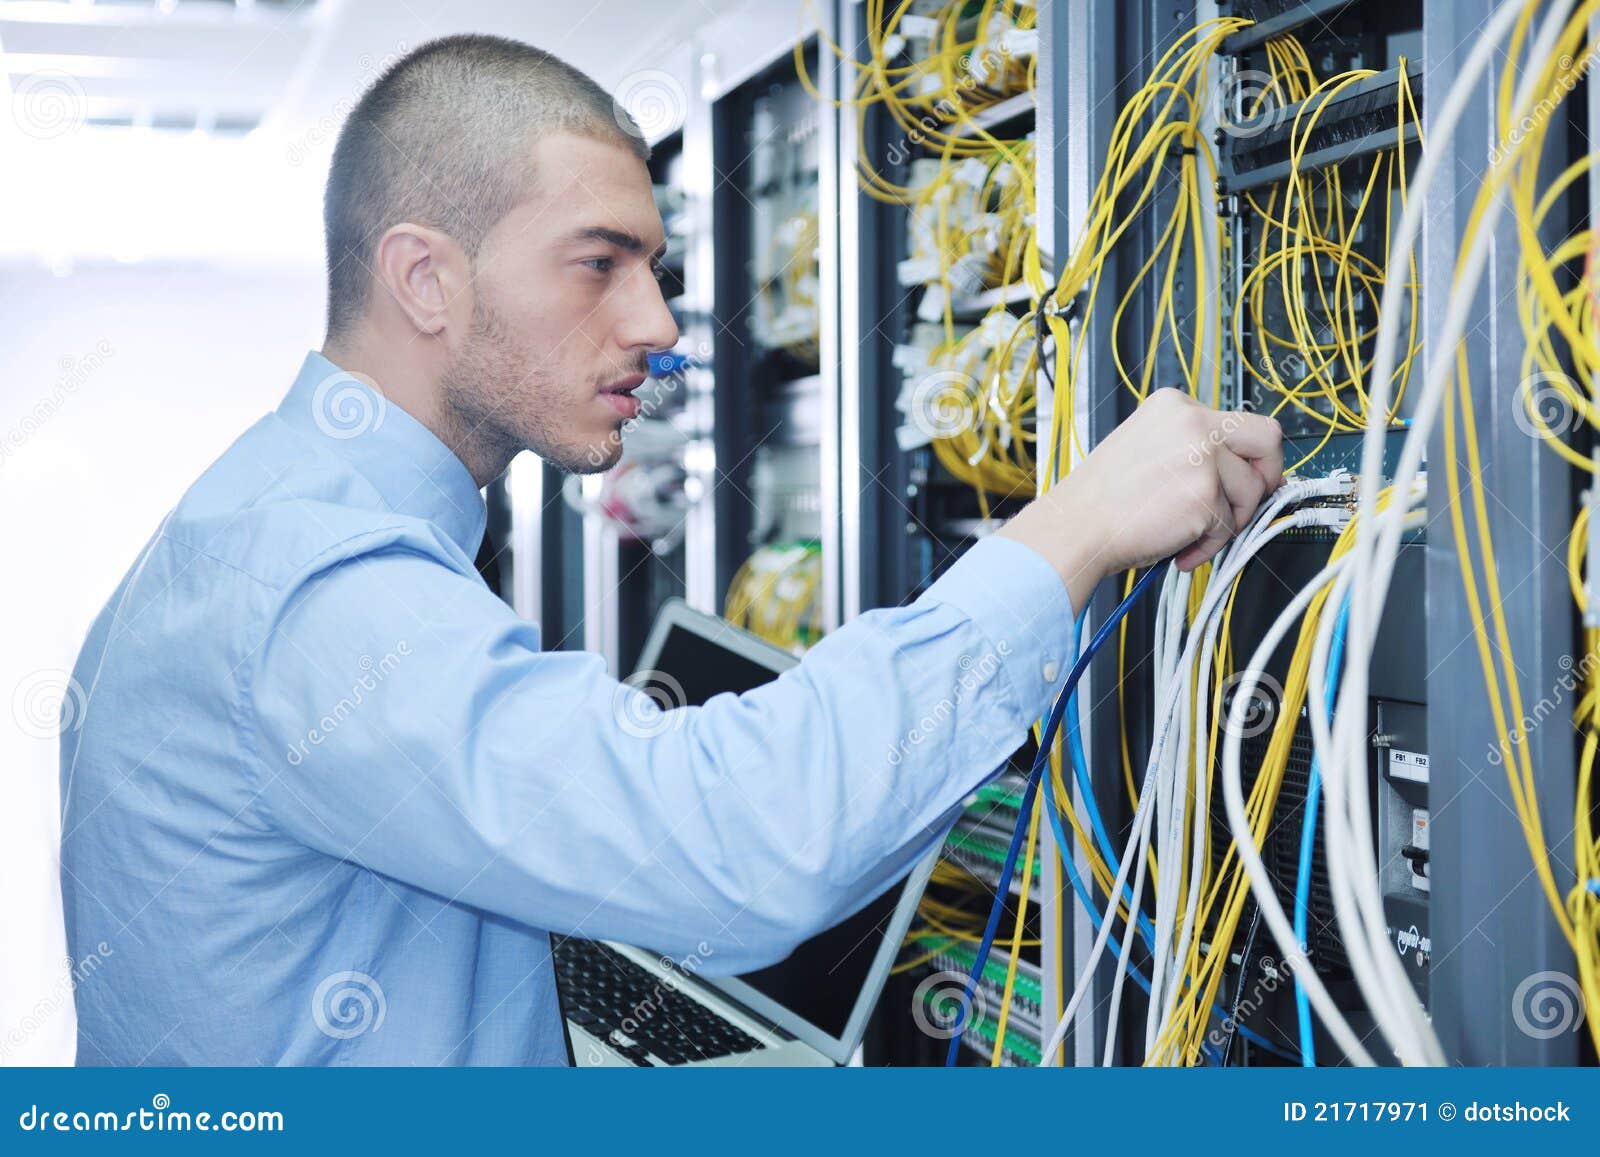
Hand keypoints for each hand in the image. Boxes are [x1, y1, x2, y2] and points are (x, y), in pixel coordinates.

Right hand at [996, 389, 1282, 609]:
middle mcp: (1192, 420)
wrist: (1074, 527)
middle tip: (1247, 504)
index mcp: (1175, 405)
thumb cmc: (1102, 499)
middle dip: (1266, 477)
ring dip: (1227, 522)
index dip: (1246, 459)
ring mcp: (1201, 455)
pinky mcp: (1206, 492)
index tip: (1241, 480)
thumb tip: (1244, 470)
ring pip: (1252, 491)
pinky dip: (1208, 545)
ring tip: (1188, 532)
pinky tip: (1178, 545)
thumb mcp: (1149, 450)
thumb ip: (1195, 451)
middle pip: (1267, 439)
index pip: (1241, 423)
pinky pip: (1230, 526)